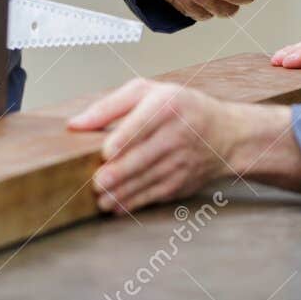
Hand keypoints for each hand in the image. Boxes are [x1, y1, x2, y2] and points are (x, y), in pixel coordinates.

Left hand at [67, 79, 300, 212]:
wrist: (225, 134)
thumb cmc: (177, 107)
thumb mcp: (147, 92)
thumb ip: (108, 106)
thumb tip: (75, 125)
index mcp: (166, 105)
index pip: (143, 123)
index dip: (125, 139)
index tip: (107, 152)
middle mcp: (177, 133)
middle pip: (144, 157)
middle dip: (120, 173)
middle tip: (97, 183)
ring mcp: (182, 161)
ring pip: (148, 180)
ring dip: (123, 193)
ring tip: (101, 199)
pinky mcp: (182, 182)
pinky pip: (155, 195)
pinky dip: (135, 203)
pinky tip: (117, 207)